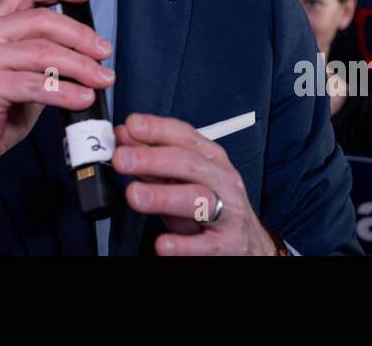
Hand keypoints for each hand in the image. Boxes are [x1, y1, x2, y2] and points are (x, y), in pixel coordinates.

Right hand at [0, 0, 113, 232]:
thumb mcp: (20, 77)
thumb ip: (43, 58)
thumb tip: (87, 52)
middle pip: (42, 20)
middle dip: (81, 36)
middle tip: (104, 53)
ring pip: (43, 52)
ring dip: (81, 66)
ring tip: (102, 80)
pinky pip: (36, 85)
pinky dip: (66, 92)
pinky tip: (84, 99)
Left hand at [112, 113, 279, 254]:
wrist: (250, 244)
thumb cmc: (211, 206)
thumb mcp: (183, 181)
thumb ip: (153, 162)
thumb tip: (123, 138)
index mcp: (211, 159)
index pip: (184, 136)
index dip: (157, 129)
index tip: (130, 125)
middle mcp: (223, 180)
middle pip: (189, 164)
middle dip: (152, 159)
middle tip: (121, 159)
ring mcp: (229, 213)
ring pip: (198, 200)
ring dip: (164, 196)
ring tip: (134, 195)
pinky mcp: (229, 245)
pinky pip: (205, 245)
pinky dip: (183, 245)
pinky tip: (163, 244)